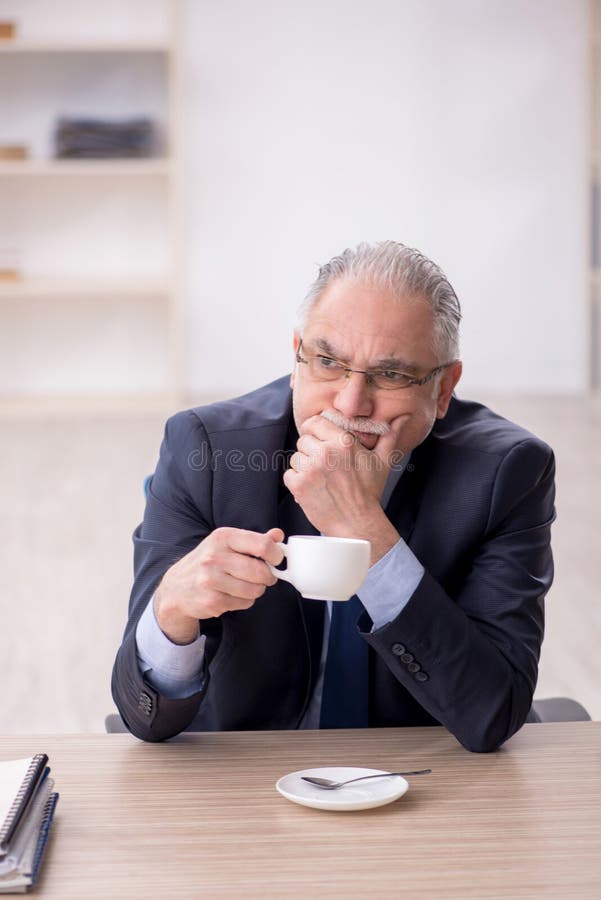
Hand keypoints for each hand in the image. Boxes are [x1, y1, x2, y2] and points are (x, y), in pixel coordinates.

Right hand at [154, 527, 284, 643]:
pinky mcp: (212, 601)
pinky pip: (245, 603)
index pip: (262, 545)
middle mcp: (214, 557)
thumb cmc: (207, 562)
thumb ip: (254, 540)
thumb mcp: (227, 544)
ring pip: (255, 589)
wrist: (176, 588)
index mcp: (222, 537)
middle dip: (267, 576)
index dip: (276, 555)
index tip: (276, 559)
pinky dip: (244, 601)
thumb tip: (278, 535)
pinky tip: (232, 594)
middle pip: (261, 571)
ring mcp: (211, 580)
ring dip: (256, 590)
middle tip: (263, 576)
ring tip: (244, 585)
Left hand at [283, 416, 402, 561]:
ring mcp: (311, 469)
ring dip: (303, 467)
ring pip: (295, 457)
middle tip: (323, 466)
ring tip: (320, 479)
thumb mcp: (382, 461)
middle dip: (310, 450)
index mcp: (344, 442)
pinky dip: (297, 482)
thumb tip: (404, 417)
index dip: (314, 430)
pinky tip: (312, 488)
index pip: (315, 422)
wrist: (357, 524)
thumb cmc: (369, 493)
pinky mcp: (299, 485)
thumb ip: (390, 436)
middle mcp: (326, 452)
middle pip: (303, 439)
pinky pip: (289, 474)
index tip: (318, 440)